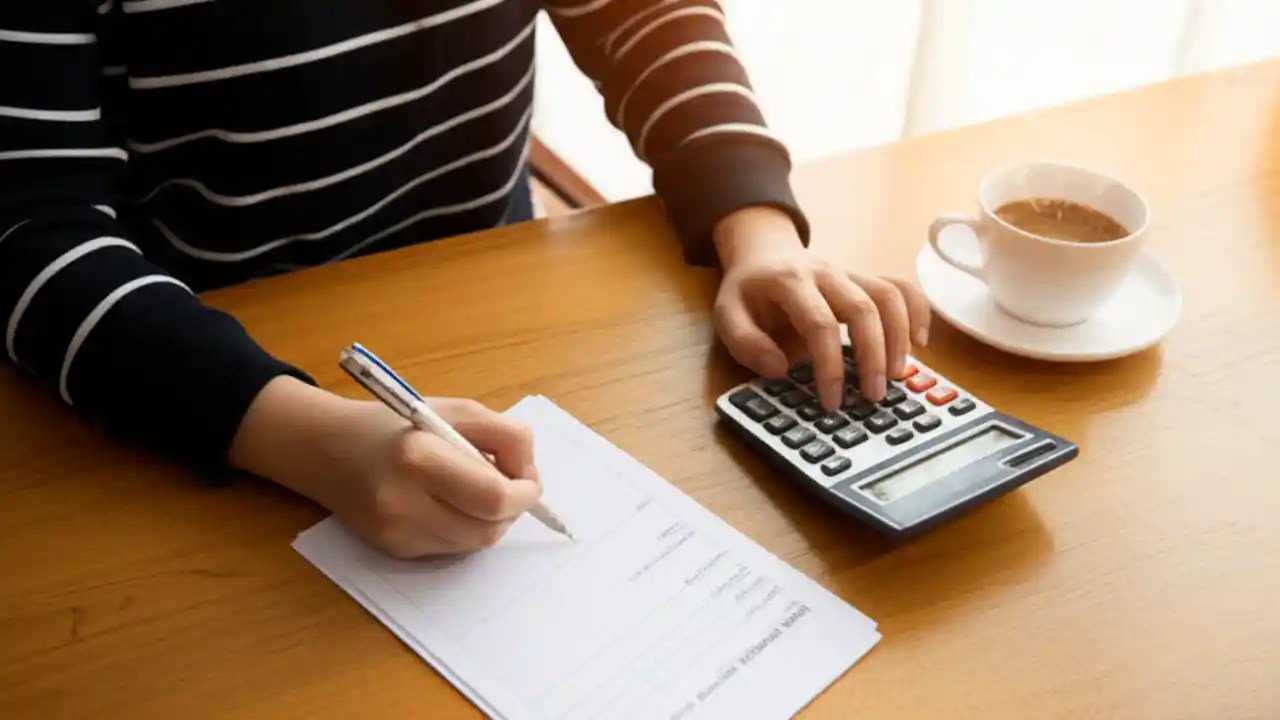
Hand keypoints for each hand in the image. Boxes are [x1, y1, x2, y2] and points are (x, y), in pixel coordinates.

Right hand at [230, 377, 540, 558]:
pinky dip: (464, 528)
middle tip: (510, 486)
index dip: (524, 494)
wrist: (327, 449)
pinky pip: (451, 548)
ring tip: (478, 491)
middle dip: (512, 510)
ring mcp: (397, 533)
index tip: (528, 480)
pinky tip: (448, 503)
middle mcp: (404, 503)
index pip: (494, 498)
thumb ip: (504, 435)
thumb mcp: (454, 409)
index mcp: (419, 458)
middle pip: (489, 530)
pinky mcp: (394, 550)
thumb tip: (530, 475)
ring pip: (474, 544)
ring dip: (491, 521)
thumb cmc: (397, 424)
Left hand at [712, 206, 930, 409]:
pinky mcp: (865, 279)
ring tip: (896, 376)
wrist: (763, 253)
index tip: (832, 400)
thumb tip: (779, 369)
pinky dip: (918, 311)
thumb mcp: (727, 315)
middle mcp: (826, 272)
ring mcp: (850, 273)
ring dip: (899, 337)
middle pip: (863, 308)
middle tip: (873, 396)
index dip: (830, 365)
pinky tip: (921, 342)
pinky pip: (901, 287)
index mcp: (789, 281)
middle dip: (873, 355)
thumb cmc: (748, 292)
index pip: (819, 324)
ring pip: (889, 295)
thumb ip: (745, 343)